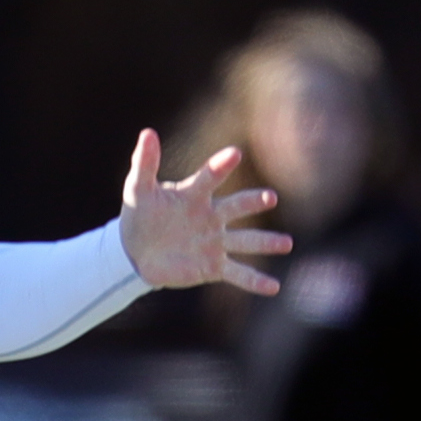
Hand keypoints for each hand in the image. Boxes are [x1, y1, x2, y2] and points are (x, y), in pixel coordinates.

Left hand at [118, 129, 289, 294]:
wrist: (135, 251)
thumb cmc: (139, 214)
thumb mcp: (137, 189)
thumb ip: (145, 163)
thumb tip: (148, 132)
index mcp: (195, 195)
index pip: (210, 177)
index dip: (220, 166)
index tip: (234, 154)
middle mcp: (211, 216)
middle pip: (236, 206)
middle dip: (252, 202)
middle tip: (269, 198)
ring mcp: (214, 242)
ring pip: (245, 240)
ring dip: (266, 242)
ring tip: (286, 243)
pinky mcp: (212, 266)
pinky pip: (237, 273)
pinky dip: (255, 281)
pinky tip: (273, 287)